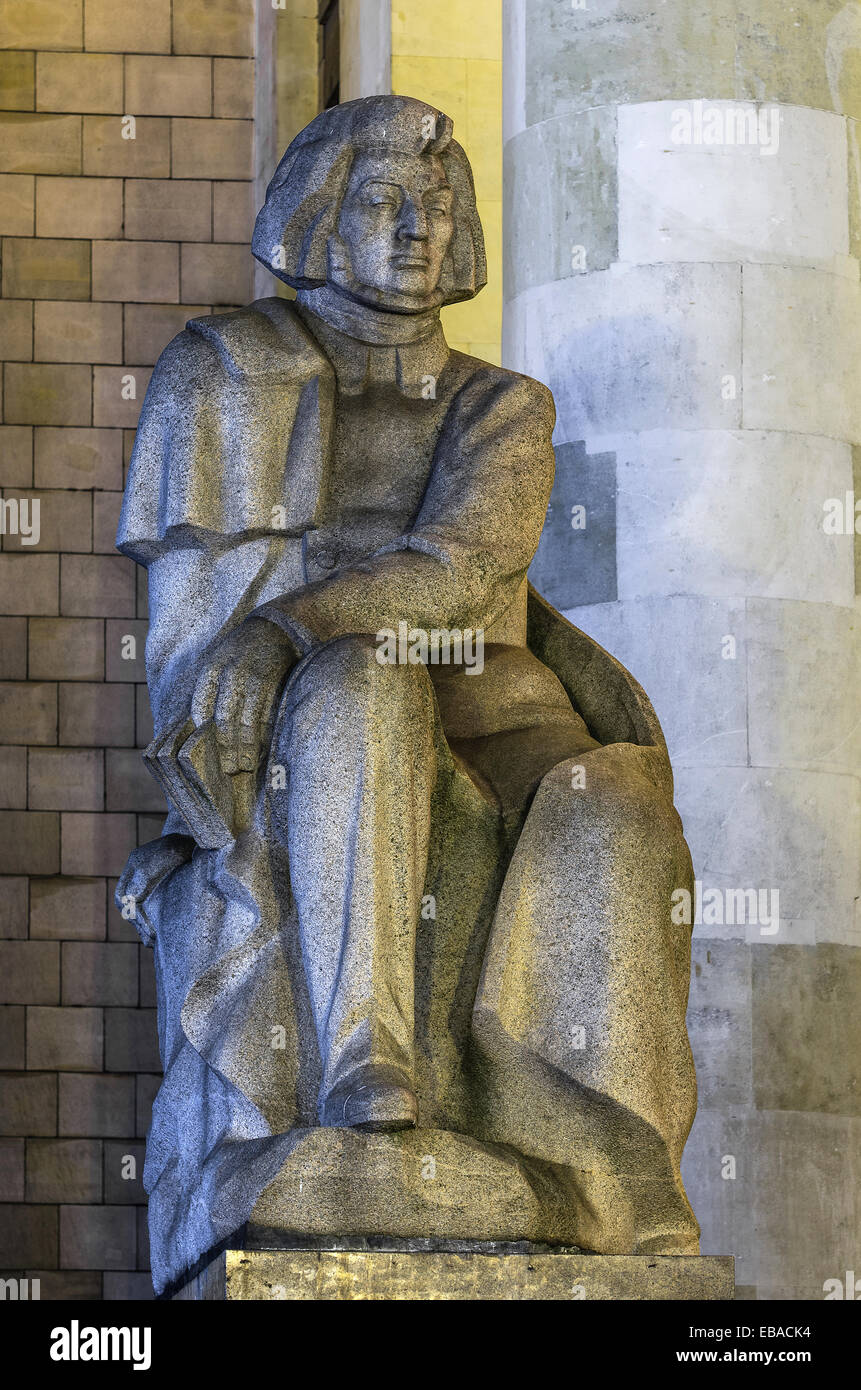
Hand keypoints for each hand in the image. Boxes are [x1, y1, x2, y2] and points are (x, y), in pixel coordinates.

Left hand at [190, 617, 297, 773]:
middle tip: (228, 769)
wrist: (276, 627)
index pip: (200, 708)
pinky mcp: (272, 684)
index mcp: (211, 670)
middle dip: (225, 748)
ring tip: (245, 765)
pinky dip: (262, 736)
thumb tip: (202, 723)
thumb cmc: (244, 650)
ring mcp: (251, 679)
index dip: (202, 732)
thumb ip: (212, 688)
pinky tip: (261, 749)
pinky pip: (265, 716)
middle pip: (222, 721)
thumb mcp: (220, 660)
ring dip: (245, 748)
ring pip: (245, 723)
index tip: (206, 750)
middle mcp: (229, 675)